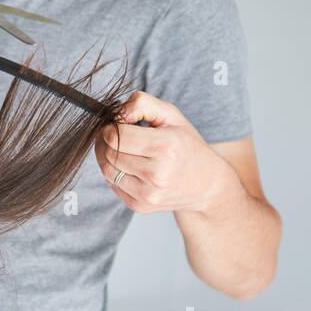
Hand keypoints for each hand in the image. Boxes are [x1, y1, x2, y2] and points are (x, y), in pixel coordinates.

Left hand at [93, 91, 234, 214]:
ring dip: (106, 156)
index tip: (114, 124)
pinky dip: (114, 172)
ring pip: (107, 171)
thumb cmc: (186, 145)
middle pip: (110, 154)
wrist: (205, 184)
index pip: (117, 137)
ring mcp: (148, 194)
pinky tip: (127, 164)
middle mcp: (157, 174)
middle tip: (111, 134)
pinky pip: (113, 185)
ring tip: (118, 148)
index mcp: (166, 147)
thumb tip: (119, 113)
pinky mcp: (140, 206)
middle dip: (104, 141)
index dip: (109, 127)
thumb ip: (143, 103)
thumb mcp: (171, 115)